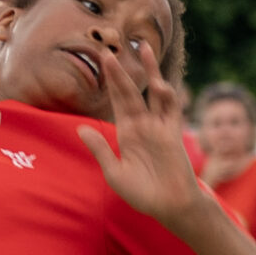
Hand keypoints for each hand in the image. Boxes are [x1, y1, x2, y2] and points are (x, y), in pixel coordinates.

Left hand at [77, 61, 202, 229]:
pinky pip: (171, 110)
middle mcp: (143, 125)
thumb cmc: (142, 194)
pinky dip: (166, 96)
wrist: (169, 207)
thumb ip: (100, 150)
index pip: (117, 101)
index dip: (110, 82)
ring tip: (143, 47)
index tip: (101, 62)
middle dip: (121, 72)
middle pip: (131, 92)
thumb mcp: (114, 173)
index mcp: (126, 133)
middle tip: (109, 50)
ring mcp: (159, 127)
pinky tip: (158, 84)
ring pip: (154, 92)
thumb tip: (81, 129)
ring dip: (150, 70)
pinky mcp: (174, 134)